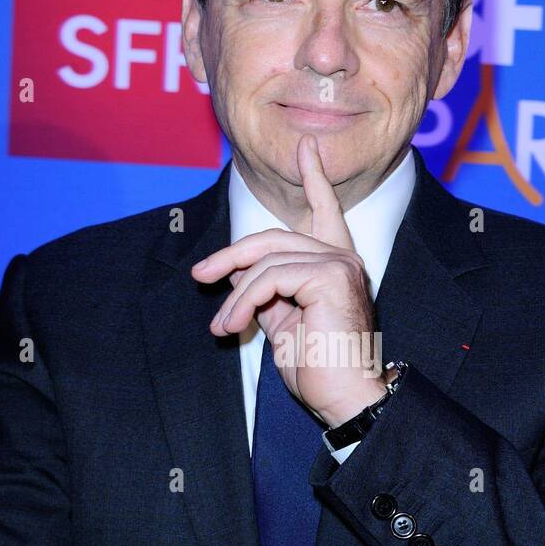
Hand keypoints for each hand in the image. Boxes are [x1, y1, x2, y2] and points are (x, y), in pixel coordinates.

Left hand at [190, 135, 387, 428]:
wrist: (343, 398)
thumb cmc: (319, 369)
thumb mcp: (282, 325)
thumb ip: (266, 294)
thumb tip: (234, 274)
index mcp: (335, 266)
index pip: (325, 212)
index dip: (315, 178)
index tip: (307, 147)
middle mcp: (343, 258)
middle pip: (274, 237)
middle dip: (231, 256)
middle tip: (201, 276)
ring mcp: (340, 264)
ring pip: (267, 260)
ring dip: (235, 295)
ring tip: (223, 326)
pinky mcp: (332, 277)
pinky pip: (271, 277)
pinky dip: (245, 301)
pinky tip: (236, 325)